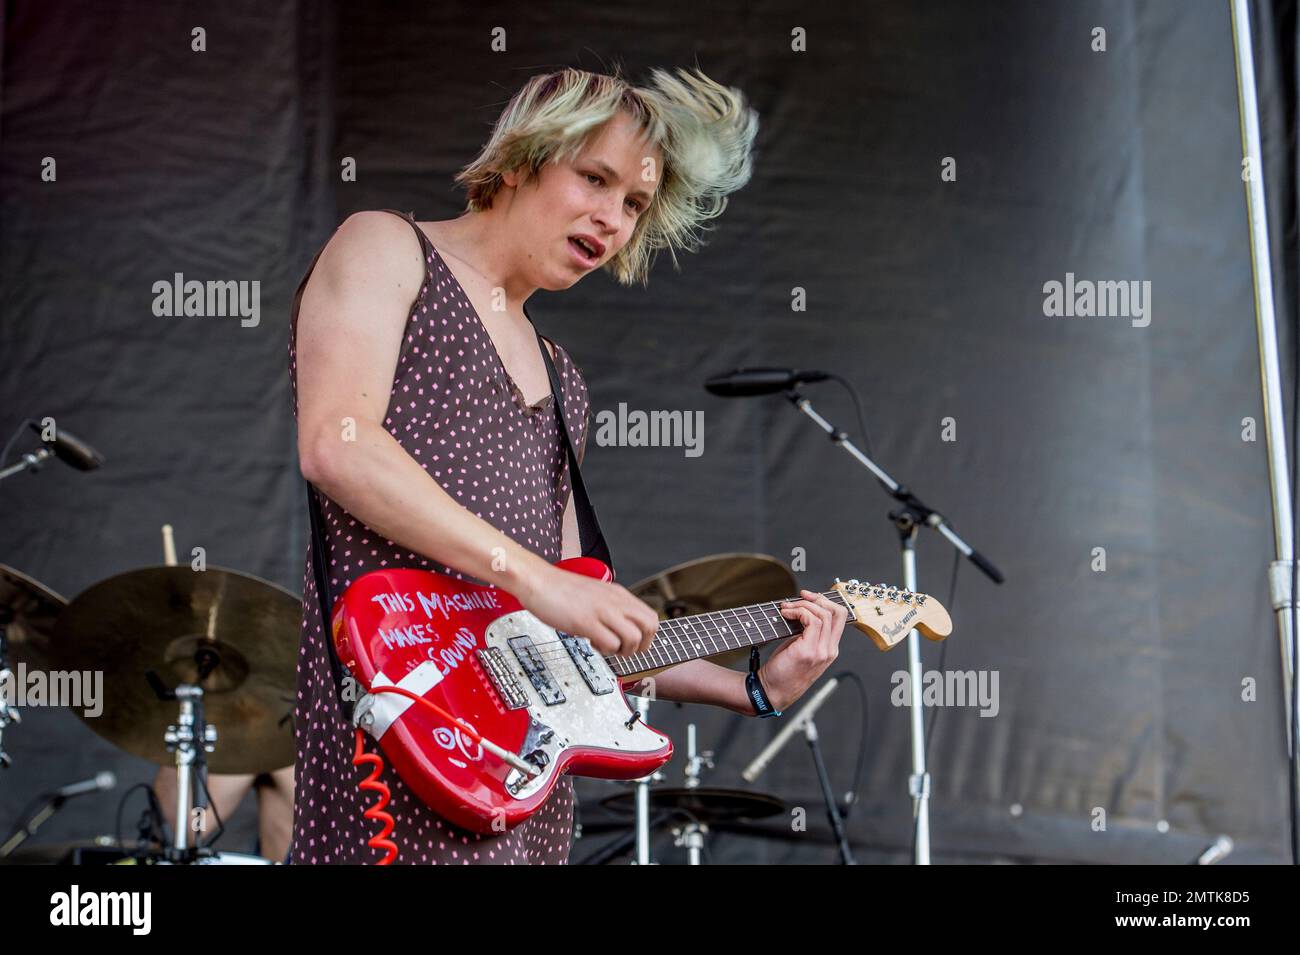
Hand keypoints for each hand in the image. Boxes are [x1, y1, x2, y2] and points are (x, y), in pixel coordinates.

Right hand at [522, 564, 659, 656]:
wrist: (537, 580)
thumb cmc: (561, 589)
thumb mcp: (595, 593)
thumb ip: (611, 606)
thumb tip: (621, 626)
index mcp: (618, 594)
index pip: (651, 617)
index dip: (646, 635)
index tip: (632, 642)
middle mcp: (614, 601)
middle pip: (650, 627)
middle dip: (641, 645)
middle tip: (623, 648)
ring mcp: (601, 611)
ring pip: (634, 638)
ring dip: (623, 650)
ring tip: (606, 646)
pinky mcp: (586, 621)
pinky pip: (611, 643)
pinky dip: (605, 651)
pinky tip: (591, 643)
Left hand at [758, 589, 846, 710]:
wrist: (771, 692)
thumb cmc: (781, 672)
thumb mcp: (799, 649)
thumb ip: (807, 633)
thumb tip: (801, 610)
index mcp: (829, 650)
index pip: (840, 618)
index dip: (826, 602)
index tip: (809, 596)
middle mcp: (830, 651)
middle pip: (838, 613)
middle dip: (819, 598)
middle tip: (801, 595)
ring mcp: (821, 652)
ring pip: (824, 614)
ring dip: (804, 604)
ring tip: (787, 607)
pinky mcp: (809, 651)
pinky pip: (812, 620)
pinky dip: (798, 611)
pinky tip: (786, 613)